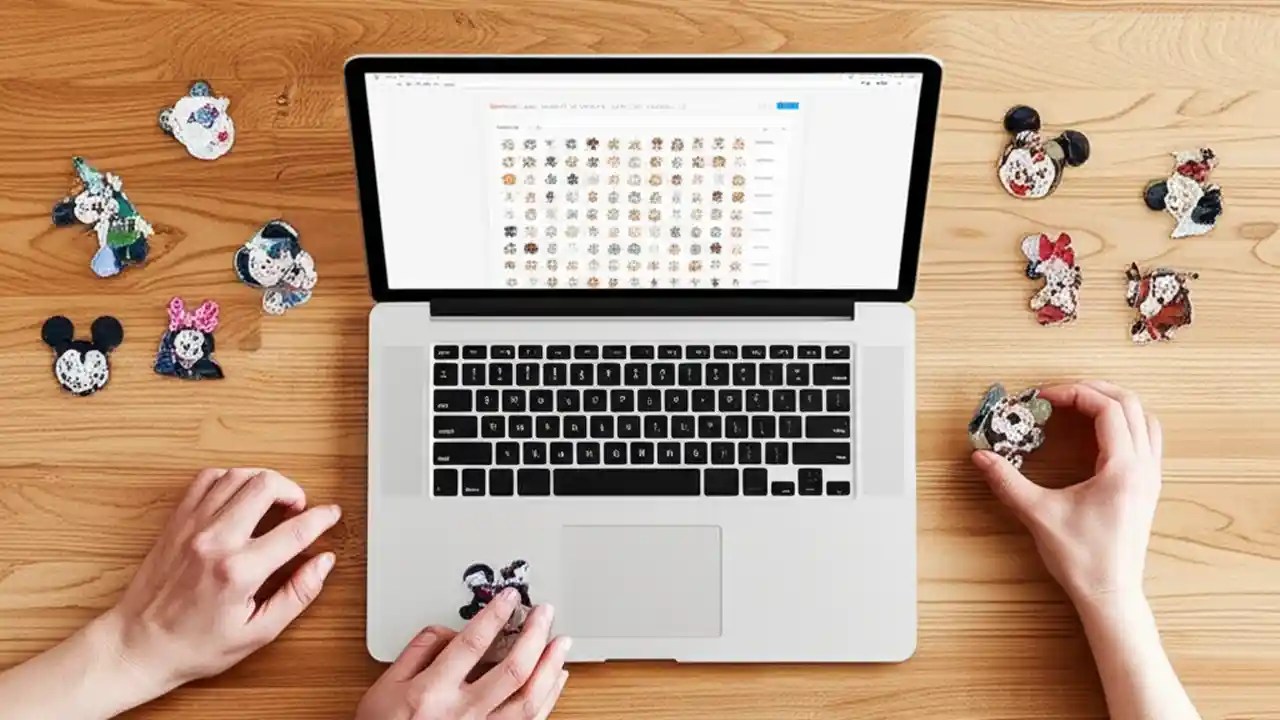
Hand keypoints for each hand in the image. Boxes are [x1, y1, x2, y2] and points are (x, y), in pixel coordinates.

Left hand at [98, 468, 341, 693]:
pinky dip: (230, 479)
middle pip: (266, 485)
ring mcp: (192, 526)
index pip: (295, 530)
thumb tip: (323, 563)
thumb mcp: (257, 633)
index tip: (331, 514)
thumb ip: (297, 595)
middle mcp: (215, 541)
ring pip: (238, 476)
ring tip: (272, 500)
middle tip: (299, 508)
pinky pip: (207, 479)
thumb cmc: (194, 645)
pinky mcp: (177, 522)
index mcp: (239, 571)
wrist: (138, 645)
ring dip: (263, 481)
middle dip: (293, 491)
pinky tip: (239, 496)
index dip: (321, 518)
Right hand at [356, 588, 571, 719]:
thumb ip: (419, 651)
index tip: (511, 597)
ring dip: (550, 667)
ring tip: (561, 643)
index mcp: (431, 693)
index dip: (496, 614)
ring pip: (529, 701)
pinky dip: (548, 698)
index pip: (473, 644)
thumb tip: (452, 631)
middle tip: (545, 613)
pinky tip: (554, 679)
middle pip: (512, 670)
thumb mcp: (385, 686)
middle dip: (535, 635)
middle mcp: (460, 715)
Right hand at [972, 381, 1162, 607]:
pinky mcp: (1148, 488)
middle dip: (1094, 390)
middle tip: (1060, 393)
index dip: (1075, 393)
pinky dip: (1125, 423)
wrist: (1110, 594)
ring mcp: (1150, 478)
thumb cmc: (1081, 559)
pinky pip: (1147, 439)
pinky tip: (1098, 433)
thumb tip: (980, 456)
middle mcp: (1144, 468)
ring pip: (1145, 419)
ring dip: (1114, 403)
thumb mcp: (1038, 515)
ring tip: (1080, 404)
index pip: (1107, 409)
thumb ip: (1008, 481)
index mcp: (1122, 469)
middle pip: (1131, 405)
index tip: (1044, 397)